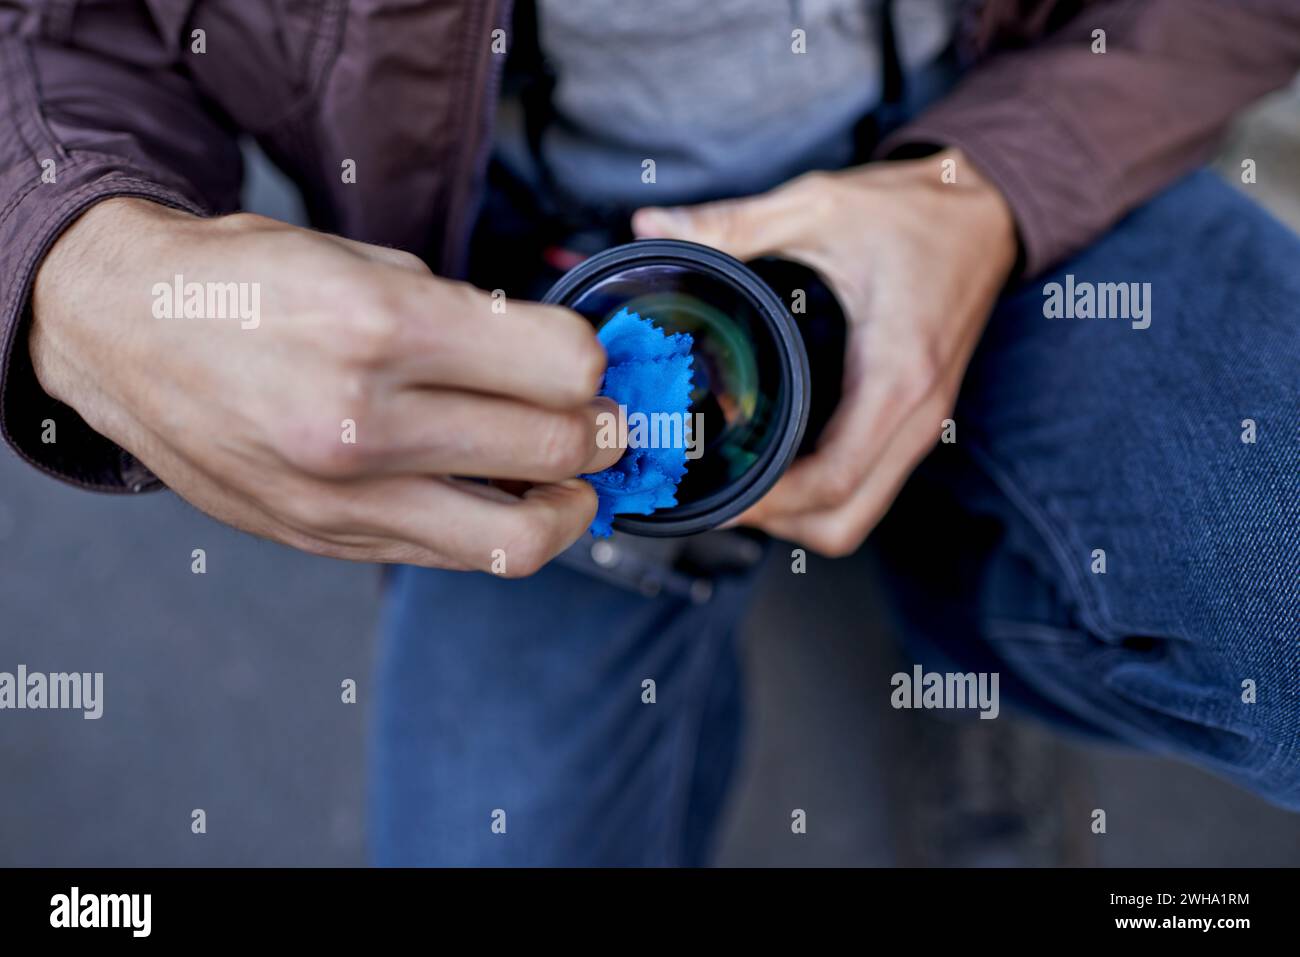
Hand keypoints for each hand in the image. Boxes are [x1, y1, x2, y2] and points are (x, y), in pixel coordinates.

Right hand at [31, 198, 621, 573]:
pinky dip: (503, 529)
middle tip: (608, 421)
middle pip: (555, 449)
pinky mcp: (327, 540)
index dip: (596, 363)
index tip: (595, 361)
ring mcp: (342, 496)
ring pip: (519, 538)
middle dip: (604, 433)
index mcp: (380, 326)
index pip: (562, 367)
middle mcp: (363, 421)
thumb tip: (561, 365)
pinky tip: (508, 497)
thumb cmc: (248, 284)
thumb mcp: (365, 263)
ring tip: (573, 480)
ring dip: (572, 506)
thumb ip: (470, 318)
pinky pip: (455, 555)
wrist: (127, 336)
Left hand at [632, 148, 1016, 555]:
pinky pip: (868, 485)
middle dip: (775, 524)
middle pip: (844, 522)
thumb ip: (734, 222)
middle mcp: (917, 415)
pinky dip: (822, 495)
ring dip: (799, 516)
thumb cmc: (917, 211)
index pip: (830, 482)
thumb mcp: (820, 205)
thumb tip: (654, 223)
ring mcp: (923, 424)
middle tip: (715, 498)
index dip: (766, 506)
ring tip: (740, 486)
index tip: (712, 496)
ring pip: (857, 513)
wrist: (986, 208)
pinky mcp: (918, 420)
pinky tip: (779, 464)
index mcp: (896, 376)